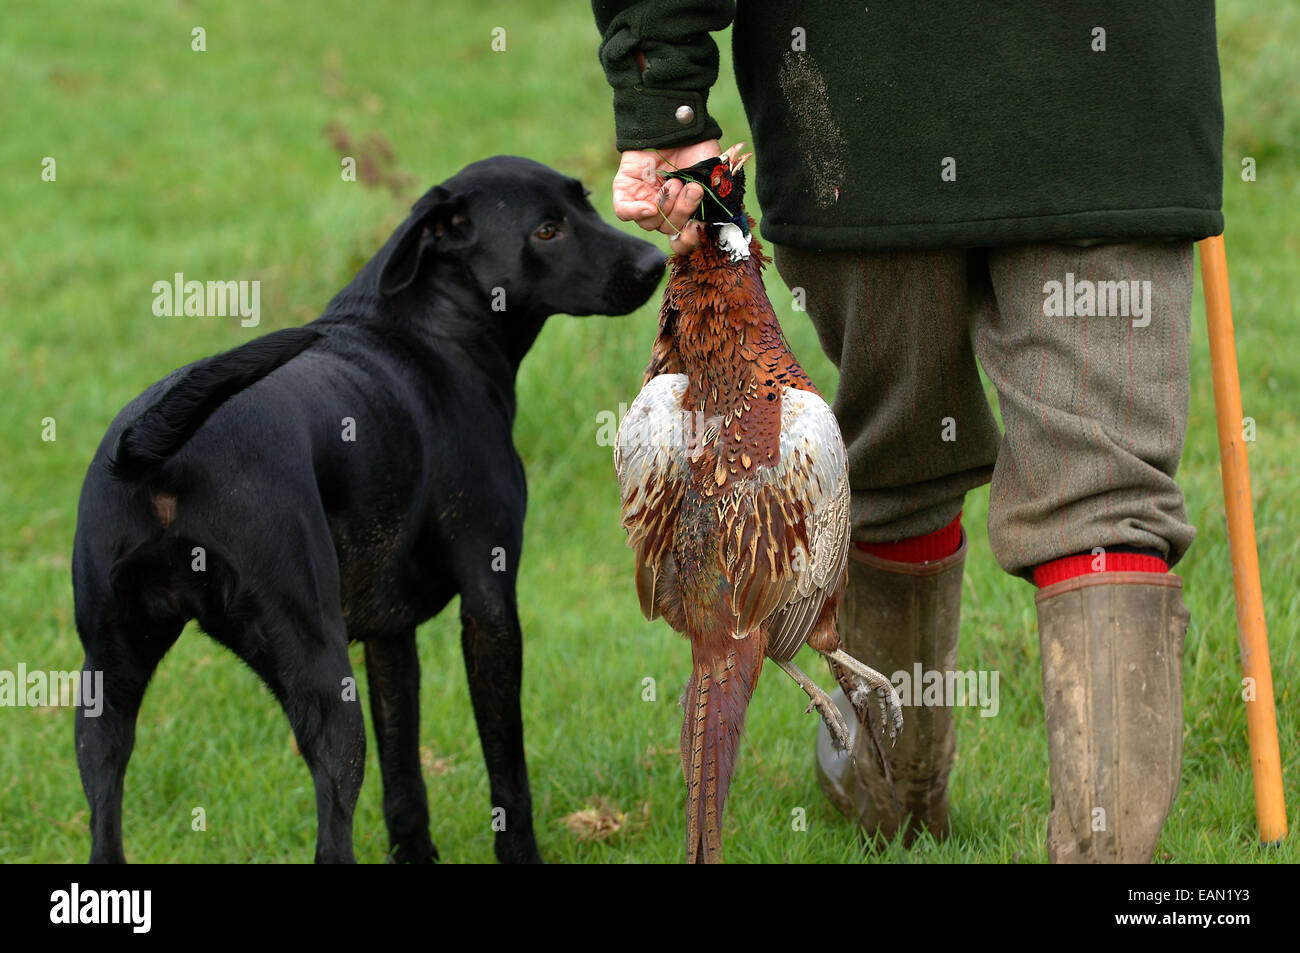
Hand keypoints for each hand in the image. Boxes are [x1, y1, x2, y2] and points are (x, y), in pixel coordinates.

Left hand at [613, 139, 721, 253]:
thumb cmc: (700, 149)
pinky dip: (636, 212)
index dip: (687, 241)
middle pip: (668, 229)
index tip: (695, 230)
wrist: (681, 124)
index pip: (681, 241)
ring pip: (650, 222)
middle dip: (683, 211)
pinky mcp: (626, 190)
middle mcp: (664, 209)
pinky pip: (624, 212)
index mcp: (685, 211)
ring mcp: (643, 200)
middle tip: (691, 188)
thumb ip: (713, 203)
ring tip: (674, 181)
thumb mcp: (713, 178)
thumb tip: (704, 225)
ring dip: (666, 205)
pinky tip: (649, 205)